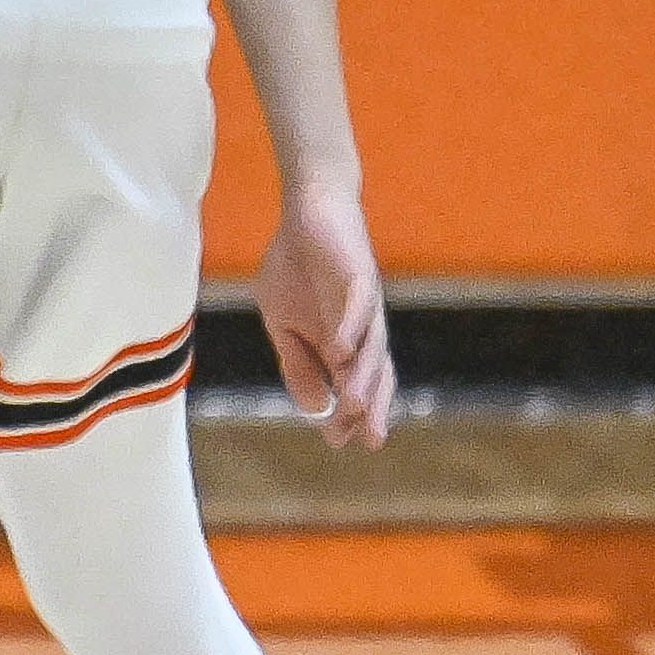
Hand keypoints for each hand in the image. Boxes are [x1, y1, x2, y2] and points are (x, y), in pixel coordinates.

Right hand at [256, 178, 395, 449]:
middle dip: (371, 407)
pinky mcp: (359, 276)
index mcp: (342, 343)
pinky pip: (359, 307)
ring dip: (364, 378)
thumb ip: (296, 362)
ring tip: (354, 406)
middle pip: (372, 375)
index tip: (336, 442)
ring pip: (371, 348)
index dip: (347, 414)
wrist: (307, 212)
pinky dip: (351, 329)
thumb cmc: (296, 266)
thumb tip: (311, 407)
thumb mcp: (282, 322)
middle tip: (368, 439)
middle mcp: (361, 329)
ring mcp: (363, 305)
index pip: (351, 386)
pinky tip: (339, 351)